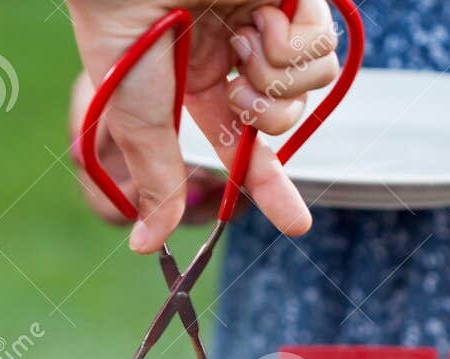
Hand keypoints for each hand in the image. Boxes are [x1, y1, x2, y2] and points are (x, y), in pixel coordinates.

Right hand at [65, 0, 341, 250]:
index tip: (297, 225)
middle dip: (264, 116)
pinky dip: (291, 42)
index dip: (271, 186)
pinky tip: (260, 17)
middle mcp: (241, 54)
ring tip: (242, 42)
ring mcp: (271, 20)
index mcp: (203, 83)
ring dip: (275, 77)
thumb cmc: (126, 37)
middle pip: (286, 117)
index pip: (247, 145)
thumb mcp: (140, 120)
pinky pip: (323, 46)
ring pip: (313, 84)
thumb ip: (157, 180)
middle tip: (235, 89)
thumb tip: (146, 245)